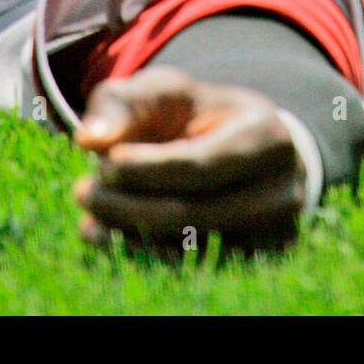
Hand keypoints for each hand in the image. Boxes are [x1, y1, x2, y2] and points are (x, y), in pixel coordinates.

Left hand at [73, 65, 307, 255]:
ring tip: (91, 212)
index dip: (148, 169)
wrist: (242, 148)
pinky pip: (192, 271)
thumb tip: (89, 141)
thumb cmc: (196, 115)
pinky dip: (144, 255)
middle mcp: (281, 191)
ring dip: (129, 234)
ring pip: (190, 251)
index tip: (104, 162)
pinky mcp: (255, 263)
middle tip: (82, 190)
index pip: (201, 164)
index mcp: (267, 137)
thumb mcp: (162, 91)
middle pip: (193, 214)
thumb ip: (121, 104)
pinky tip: (112, 234)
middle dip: (127, 205)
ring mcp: (273, 234)